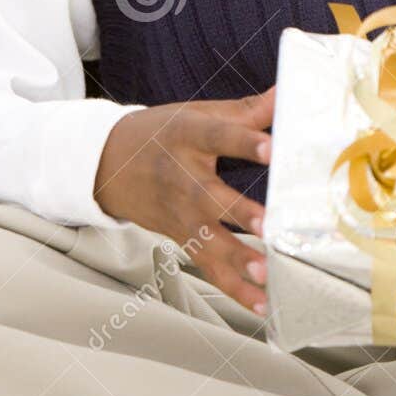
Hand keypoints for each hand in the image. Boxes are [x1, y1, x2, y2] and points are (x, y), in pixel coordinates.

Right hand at [93, 85, 274, 316]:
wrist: (108, 164)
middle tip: (267, 225)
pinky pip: (208, 265)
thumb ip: (246, 111)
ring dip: (236, 259)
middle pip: (208, 196)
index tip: (271, 148)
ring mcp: (178, 212)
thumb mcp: (197, 114)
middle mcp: (181, 176)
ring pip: (207, 239)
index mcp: (188, 136)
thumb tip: (287, 92)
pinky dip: (233, 287)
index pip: (218, 136)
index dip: (244, 142)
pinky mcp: (180, 238)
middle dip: (238, 213)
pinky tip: (261, 303)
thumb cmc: (162, 134)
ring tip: (265, 273)